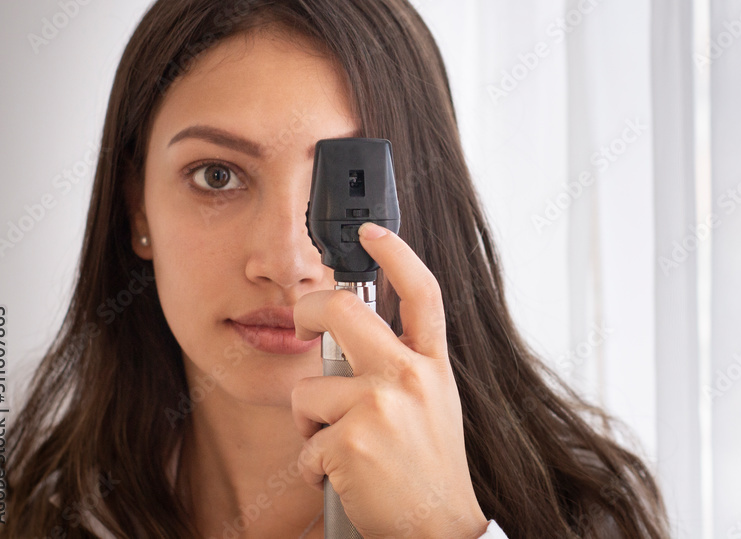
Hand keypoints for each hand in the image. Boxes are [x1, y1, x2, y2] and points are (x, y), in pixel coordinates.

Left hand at [291, 222, 488, 538]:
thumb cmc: (432, 468)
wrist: (440, 530)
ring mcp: (380, 406)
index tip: (373, 230)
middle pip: (344, 310)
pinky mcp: (350, 441)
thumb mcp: (434, 403)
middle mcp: (410, 376)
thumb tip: (358, 337)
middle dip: (309, 307)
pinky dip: (313, 464)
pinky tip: (342, 477)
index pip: (421, 292)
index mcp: (432, 365)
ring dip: (310, 423)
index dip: (396, 252)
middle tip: (300, 317)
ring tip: (338, 446)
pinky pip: (305, 442)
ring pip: (308, 390)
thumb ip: (405, 366)